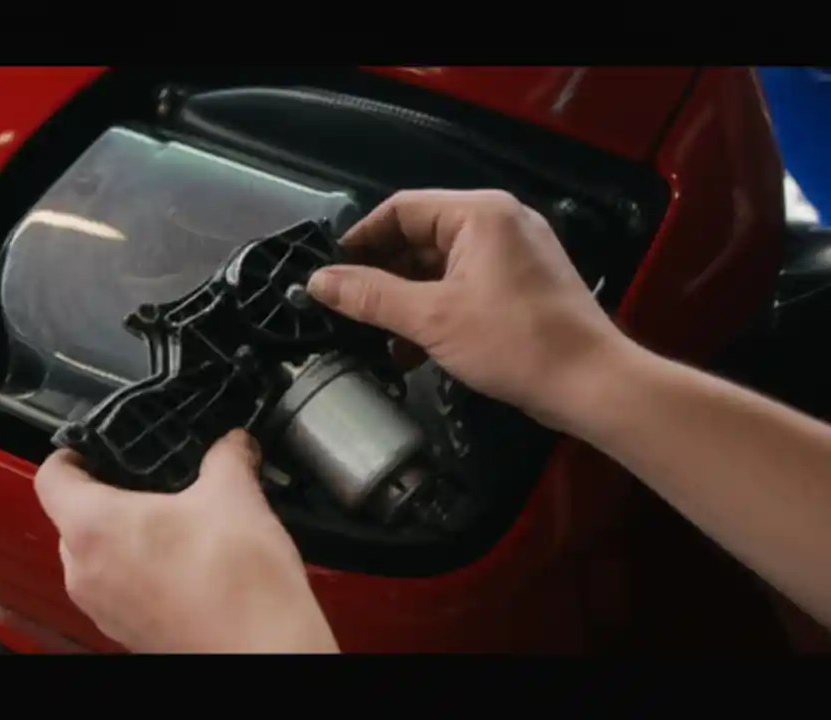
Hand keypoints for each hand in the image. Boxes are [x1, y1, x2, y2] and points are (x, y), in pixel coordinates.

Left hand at [33, 429, 339, 652]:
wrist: (263, 653)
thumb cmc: (238, 583)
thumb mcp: (234, 495)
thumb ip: (226, 457)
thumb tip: (232, 443)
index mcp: (94, 527)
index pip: (50, 478)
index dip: (68, 455)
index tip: (88, 447)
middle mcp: (85, 572)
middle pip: (71, 520)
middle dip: (103, 497)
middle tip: (145, 481)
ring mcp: (104, 609)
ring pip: (95, 559)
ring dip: (123, 538)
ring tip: (171, 523)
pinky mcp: (128, 633)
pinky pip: (118, 591)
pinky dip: (139, 572)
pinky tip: (184, 563)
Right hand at [307, 189, 632, 429]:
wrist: (592, 385)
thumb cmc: (514, 343)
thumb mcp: (431, 319)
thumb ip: (370, 297)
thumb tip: (318, 282)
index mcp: (479, 214)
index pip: (400, 209)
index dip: (360, 240)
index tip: (330, 274)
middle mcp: (499, 222)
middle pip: (419, 237)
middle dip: (382, 276)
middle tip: (348, 309)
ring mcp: (514, 253)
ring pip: (439, 266)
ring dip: (406, 299)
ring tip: (378, 337)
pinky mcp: (522, 284)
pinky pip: (464, 285)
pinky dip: (435, 310)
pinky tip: (413, 349)